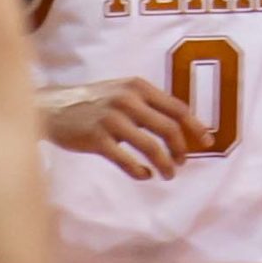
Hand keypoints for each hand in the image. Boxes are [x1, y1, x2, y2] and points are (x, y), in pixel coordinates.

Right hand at [44, 76, 208, 179]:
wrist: (54, 107)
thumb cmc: (94, 102)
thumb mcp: (123, 92)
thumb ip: (146, 104)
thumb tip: (177, 126)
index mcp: (139, 87)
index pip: (177, 107)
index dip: (195, 126)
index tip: (207, 142)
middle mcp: (129, 100)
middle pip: (168, 127)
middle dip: (180, 148)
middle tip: (183, 163)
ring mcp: (112, 119)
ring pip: (149, 146)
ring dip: (164, 163)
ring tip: (168, 174)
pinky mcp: (96, 139)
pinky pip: (125, 159)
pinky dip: (138, 170)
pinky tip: (145, 175)